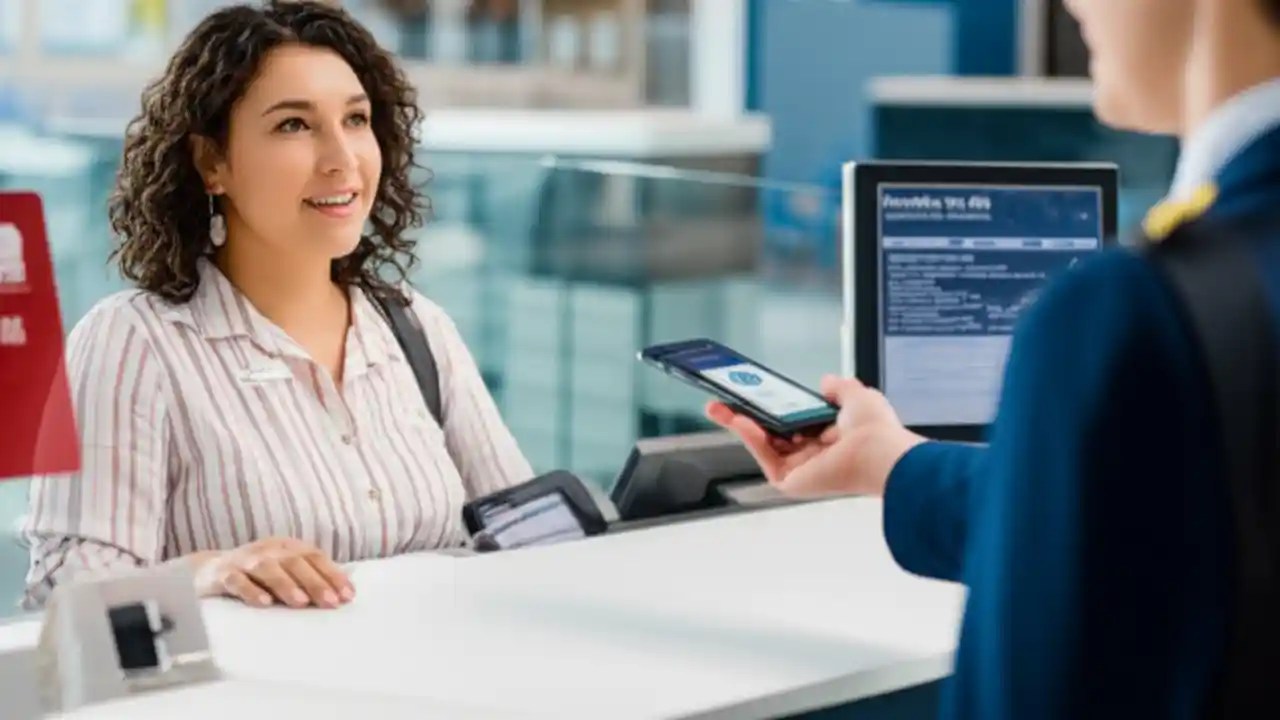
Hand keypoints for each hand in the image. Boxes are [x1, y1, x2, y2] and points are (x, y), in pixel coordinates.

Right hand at [189, 538, 353, 608]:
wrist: (208, 570)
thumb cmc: (256, 575)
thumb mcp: (284, 571)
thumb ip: (308, 579)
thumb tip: (342, 597)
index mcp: (287, 547)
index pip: (315, 557)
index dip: (333, 575)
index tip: (348, 596)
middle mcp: (268, 550)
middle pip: (295, 562)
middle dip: (315, 582)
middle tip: (331, 603)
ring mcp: (245, 560)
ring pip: (268, 569)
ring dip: (286, 585)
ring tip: (301, 603)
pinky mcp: (223, 574)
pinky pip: (236, 581)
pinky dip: (251, 591)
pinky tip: (263, 604)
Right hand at [705, 375, 925, 497]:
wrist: (878, 451)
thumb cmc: (875, 430)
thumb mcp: (857, 395)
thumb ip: (839, 387)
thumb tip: (826, 382)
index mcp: (831, 438)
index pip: (795, 423)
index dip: (775, 408)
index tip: (757, 394)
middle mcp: (815, 456)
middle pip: (772, 435)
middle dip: (747, 417)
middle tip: (726, 402)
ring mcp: (801, 470)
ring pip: (764, 446)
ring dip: (741, 426)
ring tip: (720, 408)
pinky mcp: (791, 482)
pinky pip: (765, 458)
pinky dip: (750, 440)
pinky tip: (740, 422)